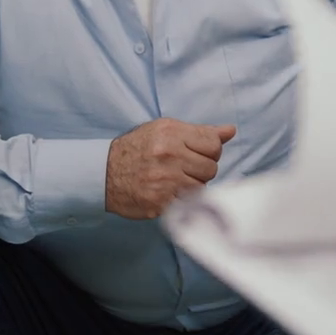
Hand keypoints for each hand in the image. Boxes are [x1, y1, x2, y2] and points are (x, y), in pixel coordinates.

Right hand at [104, 118, 234, 218]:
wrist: (105, 173)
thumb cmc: (139, 149)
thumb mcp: (165, 130)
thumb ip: (200, 132)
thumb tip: (230, 131)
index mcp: (171, 133)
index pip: (214, 144)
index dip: (210, 151)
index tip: (198, 154)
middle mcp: (169, 155)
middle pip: (211, 168)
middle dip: (201, 170)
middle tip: (185, 169)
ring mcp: (165, 181)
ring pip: (202, 187)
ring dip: (193, 186)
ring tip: (176, 181)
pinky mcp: (160, 203)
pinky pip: (189, 204)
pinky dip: (183, 201)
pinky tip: (170, 193)